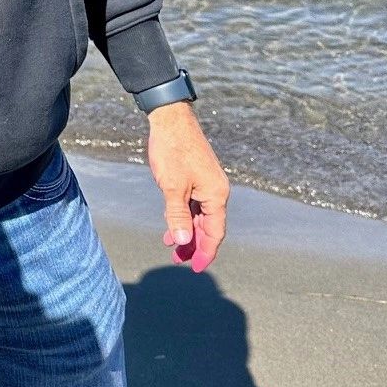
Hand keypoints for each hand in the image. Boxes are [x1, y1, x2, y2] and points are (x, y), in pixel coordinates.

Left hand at [145, 102, 228, 271]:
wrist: (170, 118)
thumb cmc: (172, 150)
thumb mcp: (171, 187)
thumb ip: (177, 216)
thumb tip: (184, 242)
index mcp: (216, 195)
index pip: (214, 233)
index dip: (205, 252)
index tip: (195, 268)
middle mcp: (216, 191)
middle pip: (209, 226)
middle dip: (195, 245)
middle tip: (179, 260)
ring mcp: (206, 183)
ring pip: (200, 216)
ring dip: (188, 232)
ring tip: (173, 247)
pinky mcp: (197, 177)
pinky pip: (194, 204)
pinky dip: (184, 217)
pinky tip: (172, 225)